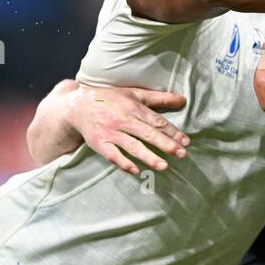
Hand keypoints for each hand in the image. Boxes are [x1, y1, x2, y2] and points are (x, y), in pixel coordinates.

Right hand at [69, 85, 188, 174]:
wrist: (78, 106)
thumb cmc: (110, 99)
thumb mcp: (134, 94)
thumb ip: (159, 98)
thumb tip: (183, 99)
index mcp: (133, 107)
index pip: (156, 121)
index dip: (172, 132)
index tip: (186, 141)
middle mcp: (122, 120)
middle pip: (147, 134)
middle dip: (166, 144)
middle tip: (182, 154)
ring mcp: (110, 132)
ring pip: (132, 146)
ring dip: (149, 157)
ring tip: (164, 166)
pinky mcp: (99, 143)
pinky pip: (113, 156)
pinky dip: (124, 164)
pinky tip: (136, 171)